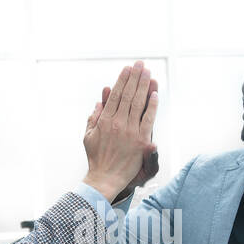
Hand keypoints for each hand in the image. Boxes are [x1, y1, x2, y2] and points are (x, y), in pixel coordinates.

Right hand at [82, 62, 158, 200]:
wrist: (106, 179)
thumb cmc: (97, 159)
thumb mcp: (89, 137)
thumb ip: (93, 119)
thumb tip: (99, 103)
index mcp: (105, 121)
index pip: (116, 96)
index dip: (122, 81)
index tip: (127, 69)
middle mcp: (118, 123)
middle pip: (129, 95)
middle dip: (135, 78)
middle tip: (140, 64)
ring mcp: (131, 131)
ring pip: (139, 103)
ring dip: (144, 86)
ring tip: (148, 73)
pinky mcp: (142, 140)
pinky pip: (149, 119)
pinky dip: (152, 106)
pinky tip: (155, 94)